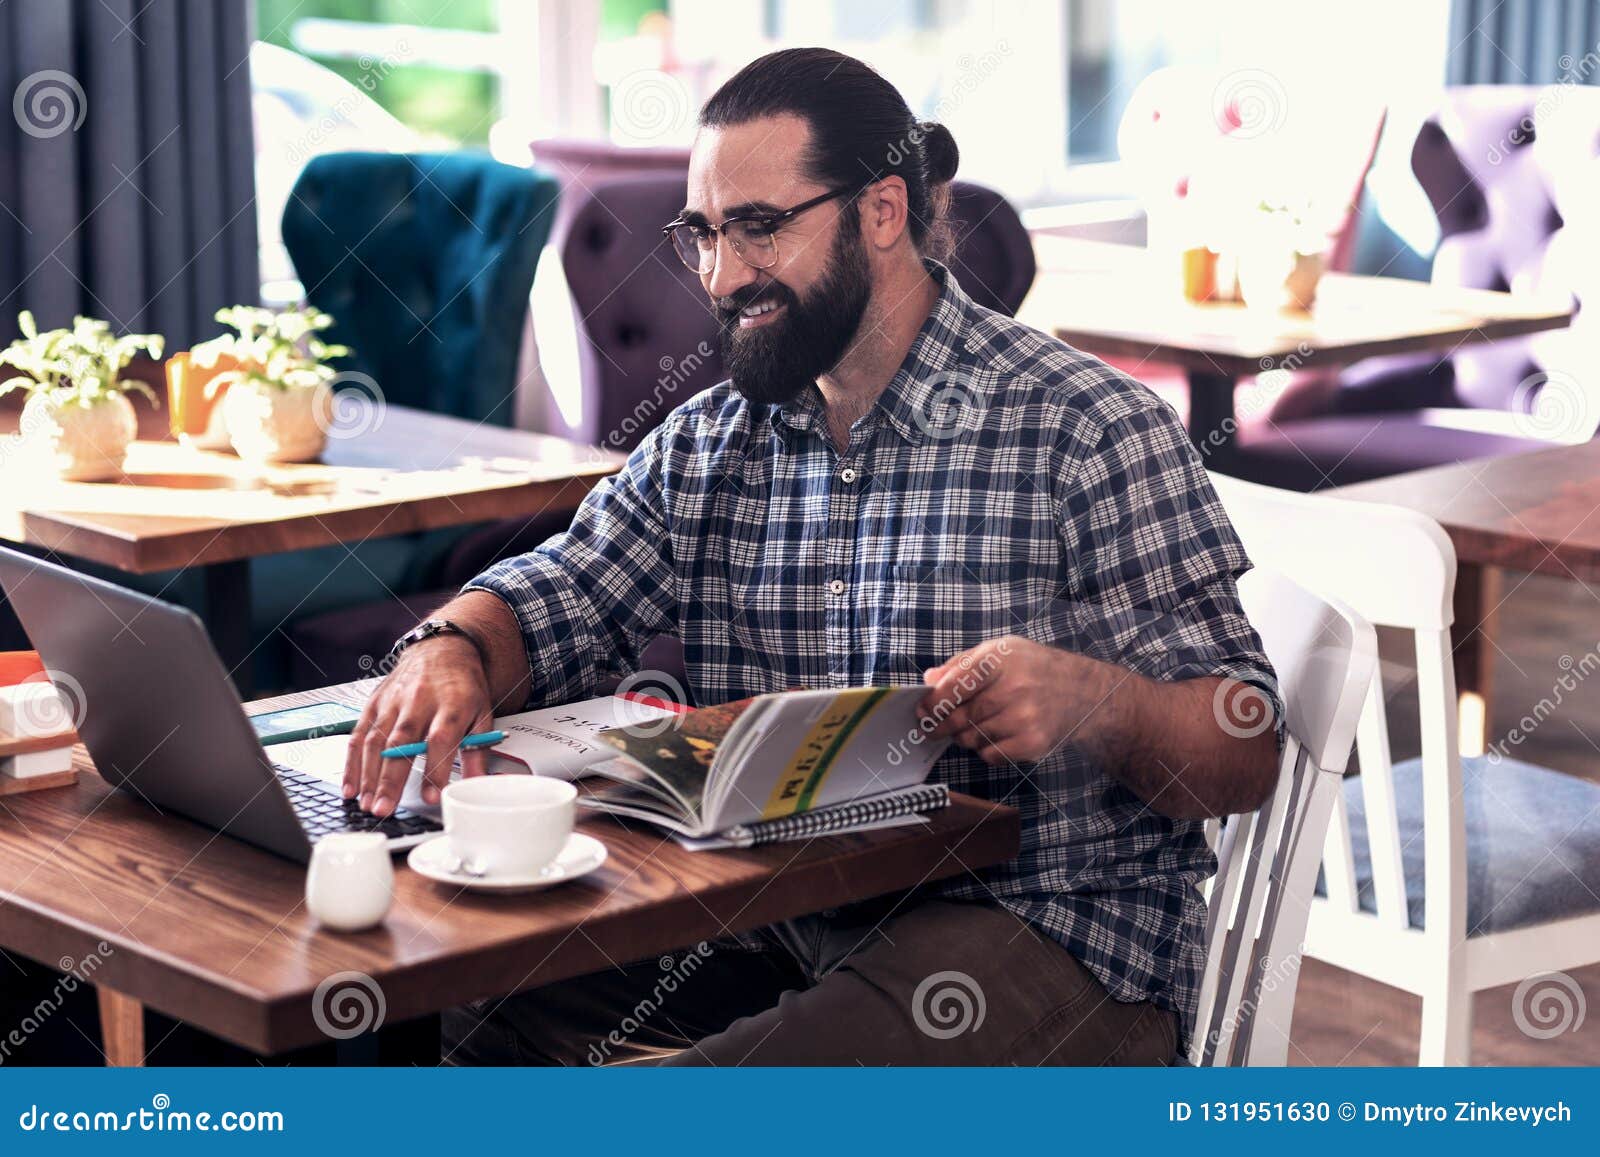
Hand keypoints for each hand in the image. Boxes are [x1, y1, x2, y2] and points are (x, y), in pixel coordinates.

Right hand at [343, 636, 495, 815]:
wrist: (442, 649)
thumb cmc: (463, 685)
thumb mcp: (483, 713)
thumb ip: (478, 749)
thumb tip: (477, 783)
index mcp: (451, 705)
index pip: (440, 739)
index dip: (434, 770)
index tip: (431, 796)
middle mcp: (419, 702)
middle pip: (401, 743)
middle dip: (390, 779)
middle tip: (385, 808)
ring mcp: (393, 702)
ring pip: (376, 741)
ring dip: (368, 775)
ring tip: (367, 804)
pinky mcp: (375, 703)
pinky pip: (359, 734)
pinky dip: (351, 762)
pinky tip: (351, 786)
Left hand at [919, 636, 1090, 765]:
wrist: (1081, 691)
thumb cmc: (1031, 668)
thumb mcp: (999, 651)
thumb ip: (960, 664)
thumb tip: (929, 681)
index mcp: (1001, 658)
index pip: (955, 684)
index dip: (933, 701)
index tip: (921, 711)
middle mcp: (1014, 687)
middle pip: (960, 717)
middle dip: (941, 725)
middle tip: (933, 728)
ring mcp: (1024, 718)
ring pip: (972, 738)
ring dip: (965, 736)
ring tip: (975, 725)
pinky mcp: (1032, 743)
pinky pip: (990, 754)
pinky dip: (985, 749)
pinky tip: (996, 735)